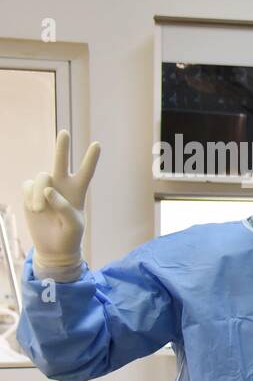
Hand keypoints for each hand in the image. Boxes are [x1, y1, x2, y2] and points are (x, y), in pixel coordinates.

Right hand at [21, 130, 99, 275]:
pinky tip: (35, 208)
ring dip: (39, 193)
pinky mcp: (30, 194)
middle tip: (64, 132)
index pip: (86, 172)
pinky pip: (28, 186)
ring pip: (41, 177)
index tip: (97, 144)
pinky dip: (30, 196)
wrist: (53, 248)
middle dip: (62, 147)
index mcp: (78, 192)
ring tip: (40, 210)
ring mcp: (45, 189)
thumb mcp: (74, 226)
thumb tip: (49, 191)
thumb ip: (65, 208)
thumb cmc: (69, 237)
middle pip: (61, 162)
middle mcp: (61, 186)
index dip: (91, 159)